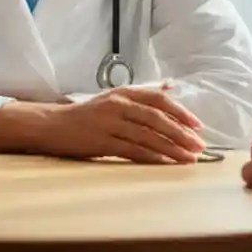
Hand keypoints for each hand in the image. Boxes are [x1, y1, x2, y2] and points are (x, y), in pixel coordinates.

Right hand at [42, 85, 206, 163]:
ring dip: (171, 149)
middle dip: (181, 134)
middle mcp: (118, 105)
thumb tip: (170, 87)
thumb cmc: (86, 114)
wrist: (52, 125)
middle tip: (199, 146)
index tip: (198, 126)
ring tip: (189, 159)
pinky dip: (152, 158)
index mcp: (123, 93)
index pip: (158, 100)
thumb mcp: (113, 97)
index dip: (180, 112)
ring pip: (148, 137)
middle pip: (156, 119)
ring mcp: (109, 124)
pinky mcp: (102, 142)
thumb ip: (141, 94)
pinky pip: (133, 151)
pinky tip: (165, 164)